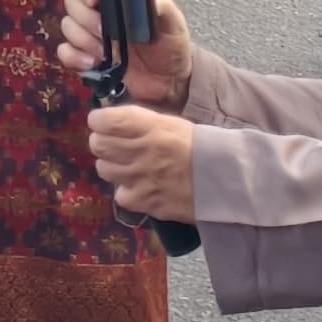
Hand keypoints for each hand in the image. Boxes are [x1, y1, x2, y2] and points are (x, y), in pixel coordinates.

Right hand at [55, 0, 195, 104]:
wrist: (170, 83)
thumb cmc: (170, 47)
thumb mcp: (173, 22)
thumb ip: (160, 4)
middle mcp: (97, 14)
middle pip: (72, 3)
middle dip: (85, 17)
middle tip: (104, 32)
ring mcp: (89, 37)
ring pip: (67, 26)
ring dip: (82, 39)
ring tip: (102, 52)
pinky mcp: (84, 59)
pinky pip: (65, 52)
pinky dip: (74, 57)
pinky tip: (92, 63)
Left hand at [86, 104, 196, 221]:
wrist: (224, 178)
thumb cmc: (197, 145)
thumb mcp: (168, 122)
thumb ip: (138, 122)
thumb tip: (111, 120)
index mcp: (146, 126)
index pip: (102, 120)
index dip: (100, 121)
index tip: (104, 124)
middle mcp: (139, 150)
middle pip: (97, 144)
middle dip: (103, 143)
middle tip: (116, 146)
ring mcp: (140, 177)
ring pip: (103, 169)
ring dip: (112, 167)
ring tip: (128, 167)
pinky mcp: (145, 201)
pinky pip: (120, 195)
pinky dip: (126, 192)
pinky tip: (139, 188)